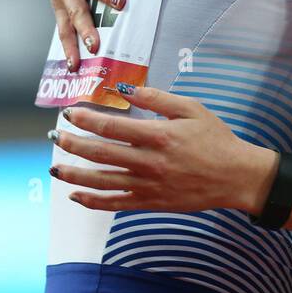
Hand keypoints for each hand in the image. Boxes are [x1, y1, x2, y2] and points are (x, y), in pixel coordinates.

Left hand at [48, 89, 278, 213]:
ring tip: (55, 167)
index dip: (86, 119)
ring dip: (75, 174)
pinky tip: (76, 195)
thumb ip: (158, 98)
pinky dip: (93, 201)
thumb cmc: (216, 139)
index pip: (112, 127)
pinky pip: (116, 204)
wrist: (236, 176)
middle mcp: (150, 162)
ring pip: (103, 181)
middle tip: (55, 136)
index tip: (70, 113)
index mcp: (159, 136)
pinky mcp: (152, 202)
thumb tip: (127, 88)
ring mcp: (149, 185)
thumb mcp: (192, 109)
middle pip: (101, 154)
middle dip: (73, 144)